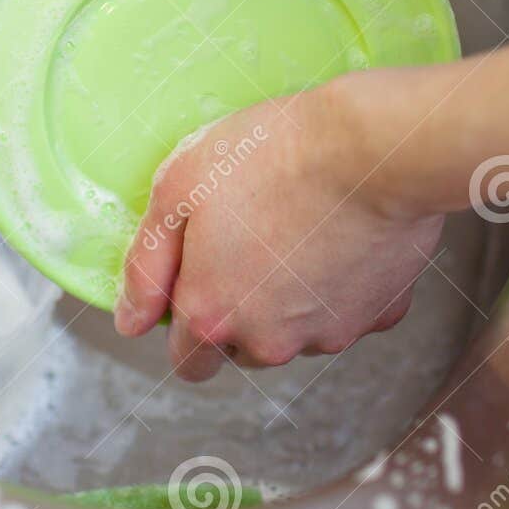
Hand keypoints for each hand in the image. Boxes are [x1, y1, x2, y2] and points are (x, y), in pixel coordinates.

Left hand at [115, 75, 443, 379]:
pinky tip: (340, 237)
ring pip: (296, 335)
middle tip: (250, 246)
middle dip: (239, 313)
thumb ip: (145, 264)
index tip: (201, 277)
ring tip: (297, 233)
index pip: (188, 360)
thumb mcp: (177, 188)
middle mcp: (269, 342)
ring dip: (289, 303)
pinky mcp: (379, 316)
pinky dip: (341, 286)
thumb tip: (129, 321)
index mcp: (212, 316)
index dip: (187, 320)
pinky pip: (348, 310)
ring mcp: (328, 333)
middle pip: (242, 351)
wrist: (372, 148)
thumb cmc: (271, 155)